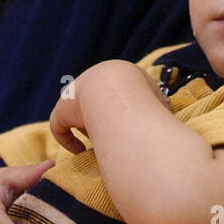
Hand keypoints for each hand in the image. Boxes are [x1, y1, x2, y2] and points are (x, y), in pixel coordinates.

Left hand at [49, 61, 165, 153]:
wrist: (118, 94)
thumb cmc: (142, 98)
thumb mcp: (159, 100)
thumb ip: (158, 108)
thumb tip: (163, 121)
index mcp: (118, 73)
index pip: (116, 93)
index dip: (121, 112)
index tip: (126, 127)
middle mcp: (94, 79)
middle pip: (97, 102)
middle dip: (104, 119)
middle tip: (113, 136)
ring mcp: (76, 92)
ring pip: (80, 113)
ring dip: (89, 128)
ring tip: (100, 143)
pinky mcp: (62, 108)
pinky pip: (61, 126)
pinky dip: (69, 140)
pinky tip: (81, 151)